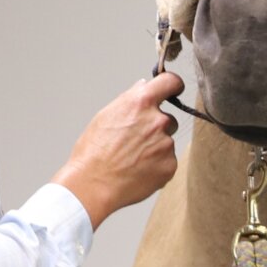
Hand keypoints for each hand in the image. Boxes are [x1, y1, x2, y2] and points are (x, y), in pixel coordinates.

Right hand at [55, 73, 180, 228]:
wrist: (93, 184)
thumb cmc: (94, 151)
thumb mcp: (106, 115)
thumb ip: (131, 99)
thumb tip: (145, 86)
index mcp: (141, 102)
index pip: (171, 82)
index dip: (173, 85)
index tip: (173, 89)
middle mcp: (158, 120)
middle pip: (168, 119)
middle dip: (156, 127)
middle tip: (134, 141)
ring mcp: (166, 144)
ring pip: (166, 142)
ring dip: (155, 148)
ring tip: (132, 159)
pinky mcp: (170, 165)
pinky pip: (167, 161)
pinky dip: (157, 165)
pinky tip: (138, 170)